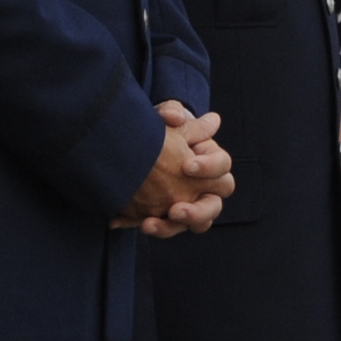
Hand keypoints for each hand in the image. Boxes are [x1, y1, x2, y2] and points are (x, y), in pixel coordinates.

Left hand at [112, 103, 231, 236]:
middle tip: (175, 209)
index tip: (187, 166)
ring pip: (192, 226)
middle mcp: (204, 188)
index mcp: (210, 162)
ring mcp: (187, 205)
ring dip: (171, 228)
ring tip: (149, 224)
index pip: (223, 167)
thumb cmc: (161, 129)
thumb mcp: (164, 117)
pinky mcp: (164, 217)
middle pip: (213, 206)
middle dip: (197, 211)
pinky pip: (159, 228)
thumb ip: (171, 112)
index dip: (209, 168)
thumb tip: (175, 117)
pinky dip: (140, 225)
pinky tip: (118, 220)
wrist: (140, 144)